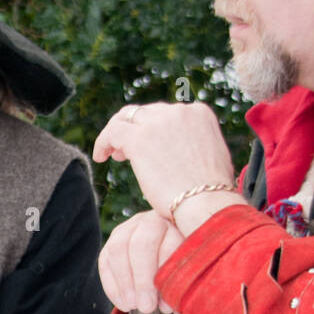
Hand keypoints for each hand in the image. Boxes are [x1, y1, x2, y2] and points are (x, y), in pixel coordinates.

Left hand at [92, 102, 238, 222]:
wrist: (208, 203)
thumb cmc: (212, 193)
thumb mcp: (211, 156)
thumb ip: (194, 145)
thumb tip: (180, 154)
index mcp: (199, 113)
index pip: (168, 114)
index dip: (153, 128)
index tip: (148, 146)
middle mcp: (179, 111)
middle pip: (147, 113)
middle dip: (136, 130)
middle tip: (125, 152)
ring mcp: (158, 122)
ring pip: (127, 118)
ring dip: (118, 135)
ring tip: (112, 154)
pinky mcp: (138, 138)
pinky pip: (112, 132)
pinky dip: (103, 142)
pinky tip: (101, 157)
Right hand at [99, 211, 186, 313]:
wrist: (169, 258)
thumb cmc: (185, 269)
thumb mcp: (191, 271)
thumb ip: (181, 283)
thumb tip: (167, 306)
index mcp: (178, 224)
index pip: (170, 245)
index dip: (166, 277)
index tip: (166, 307)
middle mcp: (152, 221)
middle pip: (142, 244)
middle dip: (142, 279)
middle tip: (146, 307)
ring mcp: (130, 227)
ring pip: (119, 249)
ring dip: (124, 283)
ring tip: (132, 306)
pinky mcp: (113, 239)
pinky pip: (105, 261)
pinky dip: (112, 286)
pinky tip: (123, 304)